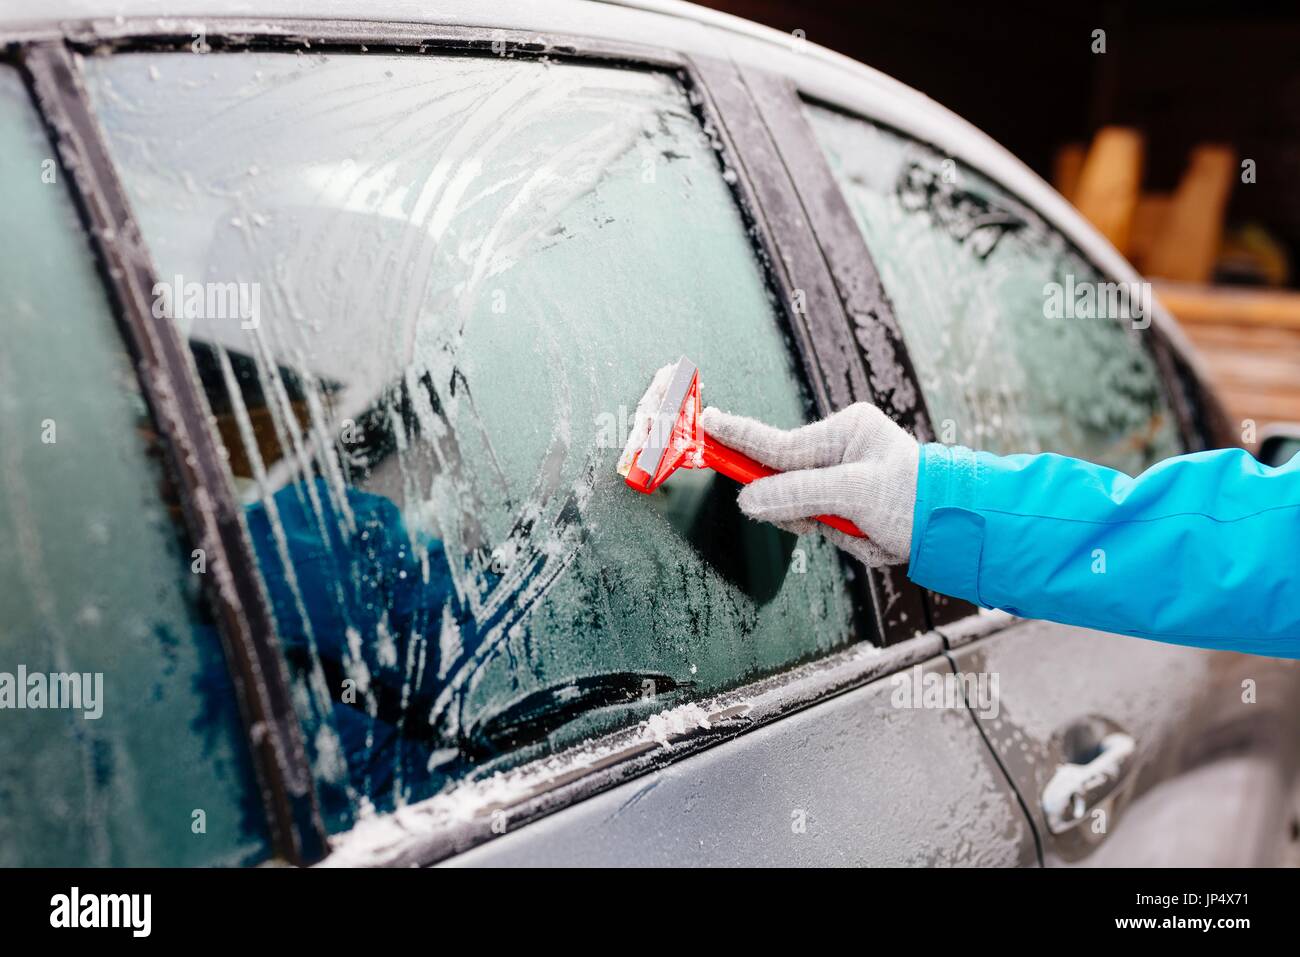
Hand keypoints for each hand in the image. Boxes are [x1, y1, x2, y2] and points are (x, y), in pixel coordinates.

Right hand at [700, 403, 918, 566]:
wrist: (957, 529)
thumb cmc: (914, 499)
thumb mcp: (852, 494)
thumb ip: (796, 495)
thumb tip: (749, 500)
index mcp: (846, 430)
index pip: (777, 442)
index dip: (738, 437)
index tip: (705, 424)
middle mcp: (843, 448)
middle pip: (788, 481)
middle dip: (804, 508)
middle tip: (824, 518)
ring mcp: (847, 477)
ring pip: (805, 509)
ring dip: (831, 528)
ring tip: (866, 530)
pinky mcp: (852, 504)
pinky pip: (827, 524)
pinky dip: (845, 537)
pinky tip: (872, 537)